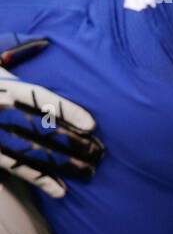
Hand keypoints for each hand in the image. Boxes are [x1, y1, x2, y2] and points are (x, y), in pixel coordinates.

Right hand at [0, 35, 103, 197]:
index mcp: (4, 88)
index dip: (67, 112)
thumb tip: (47, 42)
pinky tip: (61, 191)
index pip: (38, 99)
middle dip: (73, 143)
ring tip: (90, 173)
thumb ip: (19, 51)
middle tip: (101, 153)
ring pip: (32, 152)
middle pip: (40, 129)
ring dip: (63, 165)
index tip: (92, 125)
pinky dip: (40, 181)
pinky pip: (16, 169)